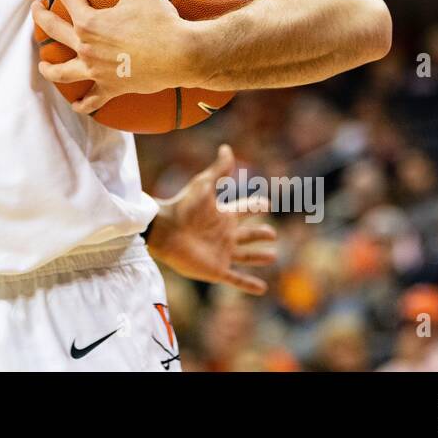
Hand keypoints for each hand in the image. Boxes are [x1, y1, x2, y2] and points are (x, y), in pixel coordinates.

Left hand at [31, 0, 206, 112]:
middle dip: (42, 18)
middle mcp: (86, 47)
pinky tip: (78, 104)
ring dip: (51, 67)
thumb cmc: (160, 21)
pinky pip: (93, 99)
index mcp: (89, 23)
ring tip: (43, 64)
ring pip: (64, 71)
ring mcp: (96, 70)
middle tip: (37, 9)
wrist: (181, 54)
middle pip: (54, 31)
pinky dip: (84, 103)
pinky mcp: (111, 88)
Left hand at [145, 144, 277, 294]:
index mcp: (224, 215)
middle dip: (261, 234)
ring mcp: (221, 253)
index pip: (246, 209)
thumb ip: (218, 169)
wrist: (164, 230)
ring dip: (259, 257)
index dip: (257, 205)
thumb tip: (226, 148)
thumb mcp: (204, 185)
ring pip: (246, 256)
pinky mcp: (216, 270)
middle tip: (272, 233)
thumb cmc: (183, 206)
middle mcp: (225, 234)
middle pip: (249, 234)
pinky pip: (236, 279)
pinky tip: (262, 289)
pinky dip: (249, 284)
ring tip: (273, 256)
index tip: (267, 201)